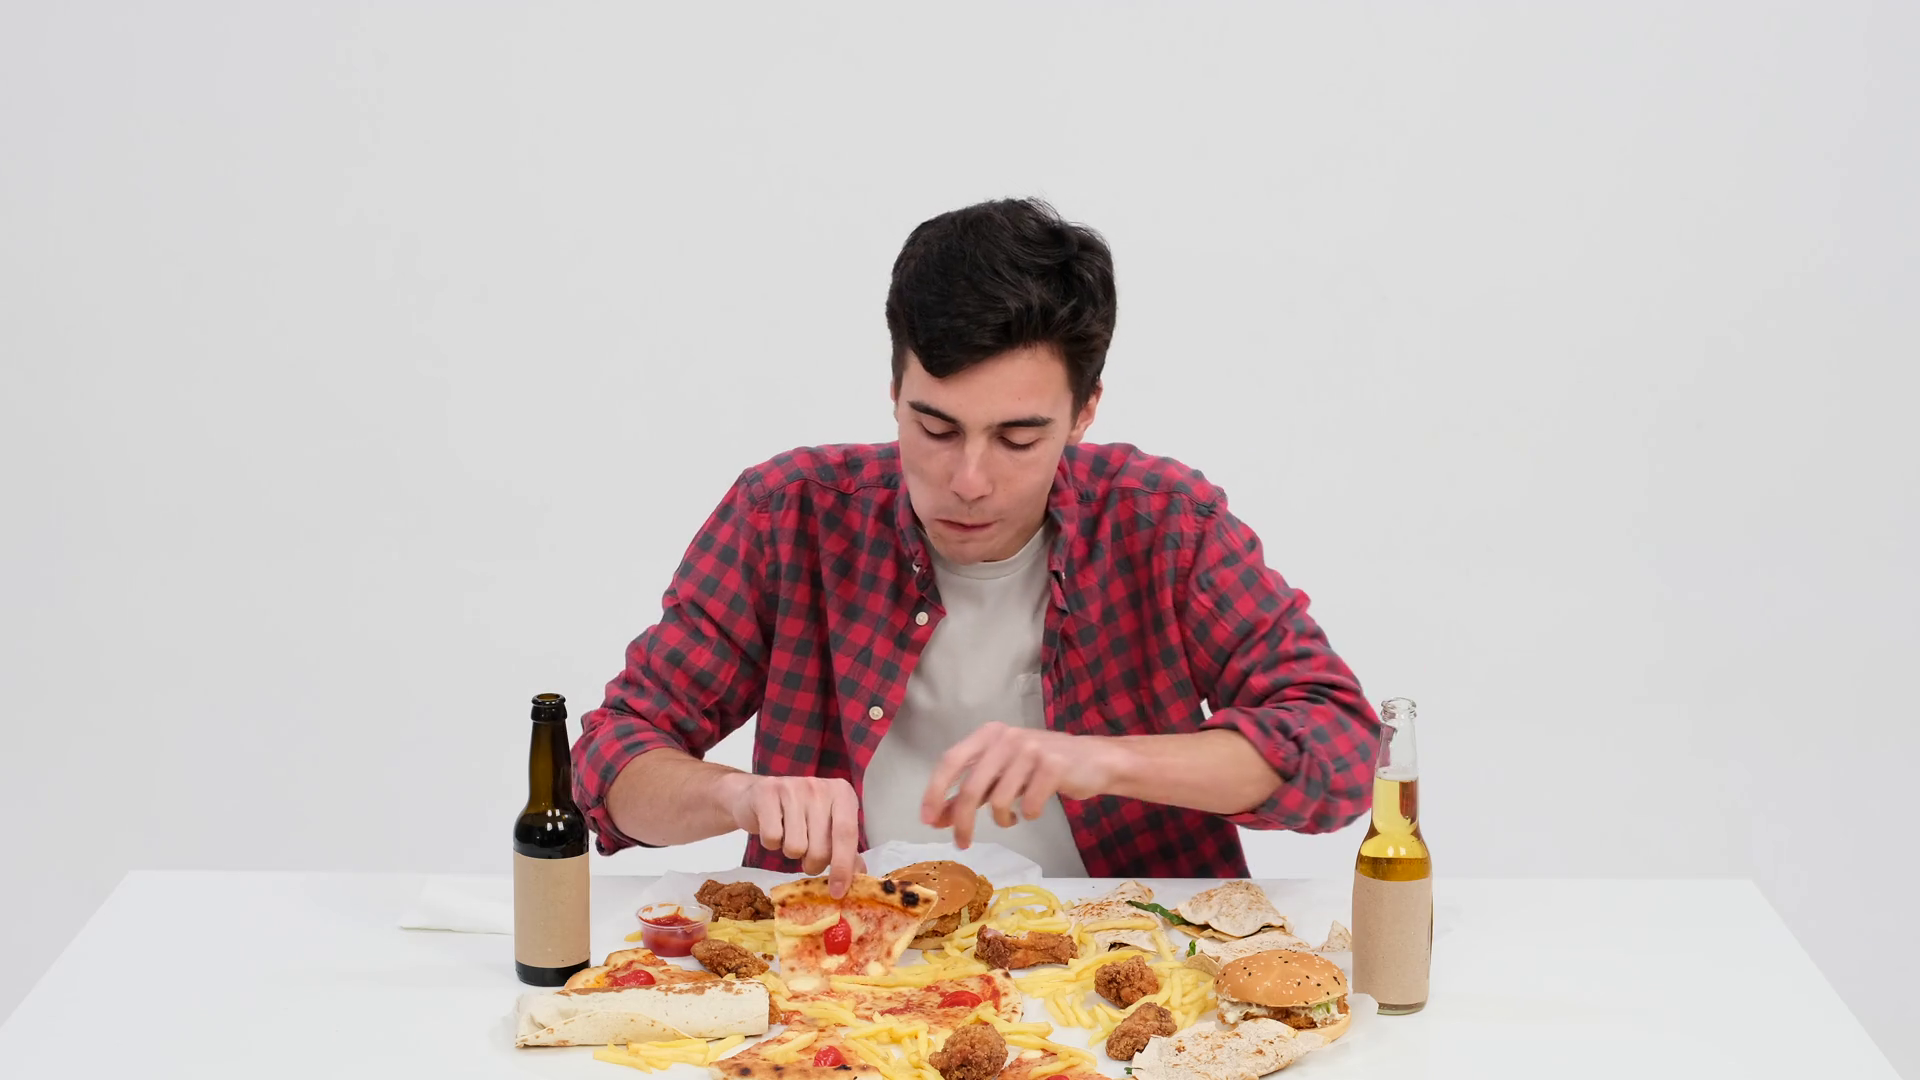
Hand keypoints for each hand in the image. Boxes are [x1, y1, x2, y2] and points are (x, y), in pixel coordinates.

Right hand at [723, 775, 864, 895]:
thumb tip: (861, 877)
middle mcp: (819, 787)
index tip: (838, 892)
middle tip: (807, 855)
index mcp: (842, 793)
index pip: (847, 834)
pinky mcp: (767, 793)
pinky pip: (772, 838)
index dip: (843, 867)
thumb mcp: (828, 826)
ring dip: (790, 852)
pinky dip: (771, 843)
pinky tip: (773, 829)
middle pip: (821, 848)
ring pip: (795, 847)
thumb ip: (846, 850)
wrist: (757, 795)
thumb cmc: (800, 814)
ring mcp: (792, 788)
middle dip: (813, 864)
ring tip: (788, 836)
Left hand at [920, 723, 1120, 847]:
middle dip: (963, 821)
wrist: (1094, 760)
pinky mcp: (1053, 766)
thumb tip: (936, 818)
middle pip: (973, 786)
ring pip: (1000, 800)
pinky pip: (1029, 805)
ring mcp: (1031, 749)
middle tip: (962, 843)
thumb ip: (970, 793)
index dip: (936, 791)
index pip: (950, 761)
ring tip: (1011, 818)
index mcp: (988, 734)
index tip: (928, 820)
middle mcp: (1007, 736)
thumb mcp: (1001, 776)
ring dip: (1002, 819)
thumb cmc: (1041, 769)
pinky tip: (1033, 809)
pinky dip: (1028, 815)